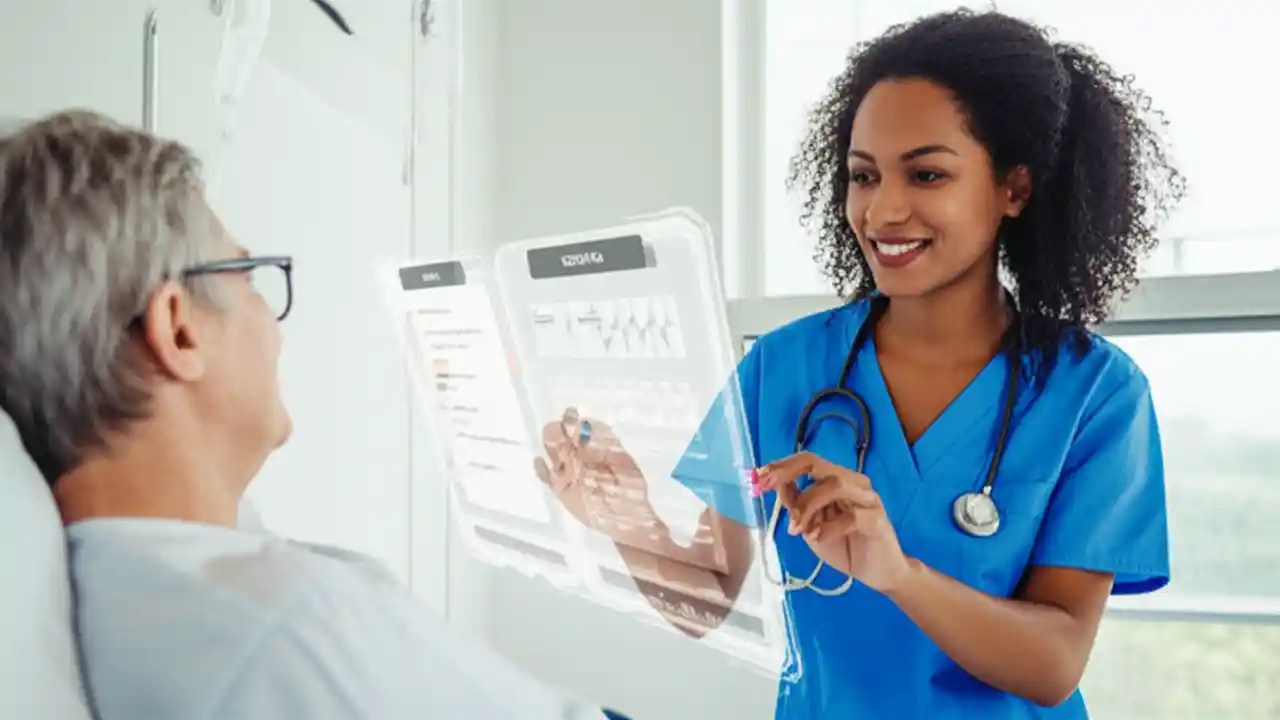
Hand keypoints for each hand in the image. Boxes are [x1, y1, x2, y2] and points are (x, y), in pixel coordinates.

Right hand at [533, 408, 657, 534]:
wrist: (628, 520)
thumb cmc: (631, 489)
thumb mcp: (624, 465)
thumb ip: (606, 448)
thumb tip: (587, 431)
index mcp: (597, 443)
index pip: (579, 424)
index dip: (573, 419)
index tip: (571, 415)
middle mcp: (580, 453)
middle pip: (561, 434)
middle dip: (558, 430)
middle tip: (561, 432)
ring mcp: (568, 470)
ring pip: (551, 450)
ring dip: (550, 446)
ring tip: (554, 446)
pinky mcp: (560, 488)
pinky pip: (546, 475)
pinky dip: (541, 469)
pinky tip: (541, 463)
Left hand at [756, 451, 912, 594]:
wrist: (879, 573)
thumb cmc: (844, 546)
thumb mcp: (810, 526)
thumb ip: (796, 505)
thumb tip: (775, 486)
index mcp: (835, 480)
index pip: (807, 462)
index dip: (781, 466)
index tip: (758, 478)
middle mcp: (852, 482)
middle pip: (817, 463)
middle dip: (788, 472)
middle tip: (768, 487)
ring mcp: (867, 499)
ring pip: (834, 484)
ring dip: (807, 505)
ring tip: (797, 529)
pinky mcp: (878, 519)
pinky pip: (852, 516)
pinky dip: (829, 527)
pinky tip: (817, 538)